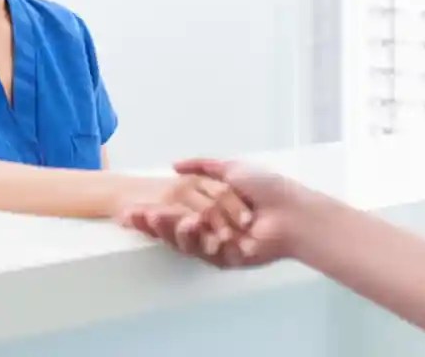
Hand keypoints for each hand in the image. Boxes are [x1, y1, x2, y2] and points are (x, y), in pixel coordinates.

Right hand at [120, 158, 317, 268]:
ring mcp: (219, 247)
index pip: (176, 212)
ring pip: (186, 242)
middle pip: (176, 229)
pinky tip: (184, 223)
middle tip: (132, 213)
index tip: (133, 204)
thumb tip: (175, 164)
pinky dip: (192, 239)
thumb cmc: (267, 188)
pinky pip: (203, 252)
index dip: (155, 211)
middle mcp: (213, 230)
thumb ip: (203, 166)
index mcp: (213, 212)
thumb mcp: (231, 169)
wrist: (292, 211)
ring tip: (156, 214)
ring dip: (169, 229)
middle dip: (154, 221)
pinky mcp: (227, 260)